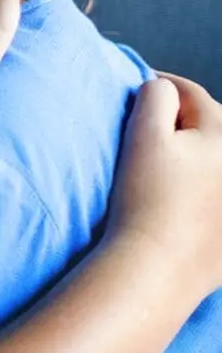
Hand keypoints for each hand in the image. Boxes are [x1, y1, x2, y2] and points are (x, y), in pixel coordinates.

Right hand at [108, 74, 221, 301]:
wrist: (158, 266)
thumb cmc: (147, 199)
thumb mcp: (144, 136)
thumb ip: (154, 97)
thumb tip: (160, 86)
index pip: (190, 95)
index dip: (160, 88)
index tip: (139, 90)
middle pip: (212, 126)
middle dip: (185, 122)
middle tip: (151, 132)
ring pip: (216, 159)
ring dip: (201, 155)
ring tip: (171, 167)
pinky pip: (218, 196)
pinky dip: (207, 191)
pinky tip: (187, 200)